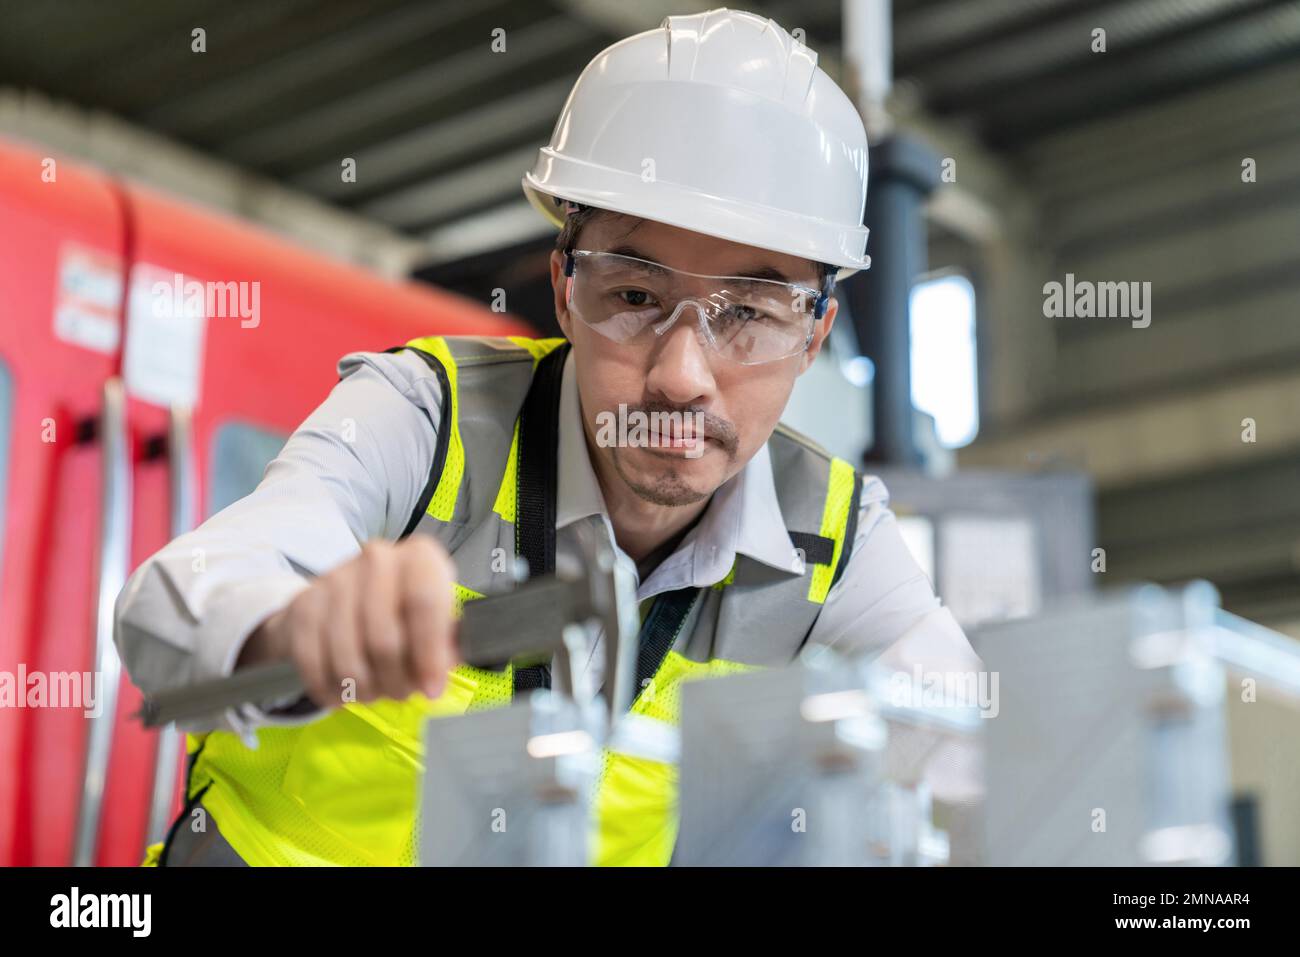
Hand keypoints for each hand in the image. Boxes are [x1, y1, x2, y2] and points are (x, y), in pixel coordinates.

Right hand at [237, 537, 460, 708]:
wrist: (344, 596)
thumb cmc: (402, 611)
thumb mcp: (436, 621)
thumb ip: (444, 646)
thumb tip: (436, 676)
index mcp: (419, 557)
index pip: (424, 603)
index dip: (429, 654)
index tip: (431, 689)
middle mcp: (378, 559)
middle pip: (384, 639)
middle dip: (395, 681)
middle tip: (401, 693)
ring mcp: (336, 579)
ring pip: (349, 658)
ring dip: (364, 689)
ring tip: (374, 692)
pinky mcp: (304, 605)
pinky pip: (315, 664)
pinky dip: (331, 690)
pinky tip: (343, 694)